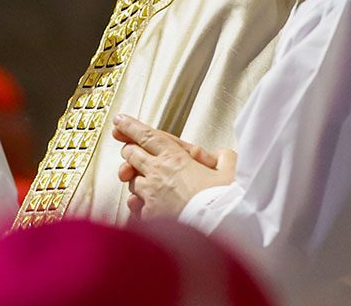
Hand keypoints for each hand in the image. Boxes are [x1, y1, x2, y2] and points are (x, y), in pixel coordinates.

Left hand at [112, 114, 235, 219]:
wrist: (218, 230)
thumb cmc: (222, 203)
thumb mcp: (230, 172)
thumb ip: (224, 158)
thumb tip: (222, 155)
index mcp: (175, 158)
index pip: (146, 135)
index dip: (130, 126)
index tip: (120, 121)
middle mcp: (157, 173)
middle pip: (131, 154)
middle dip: (129, 150)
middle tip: (130, 149)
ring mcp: (151, 195)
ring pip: (130, 180)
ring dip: (134, 178)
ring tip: (144, 180)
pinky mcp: (149, 215)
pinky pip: (134, 205)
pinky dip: (138, 203)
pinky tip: (145, 204)